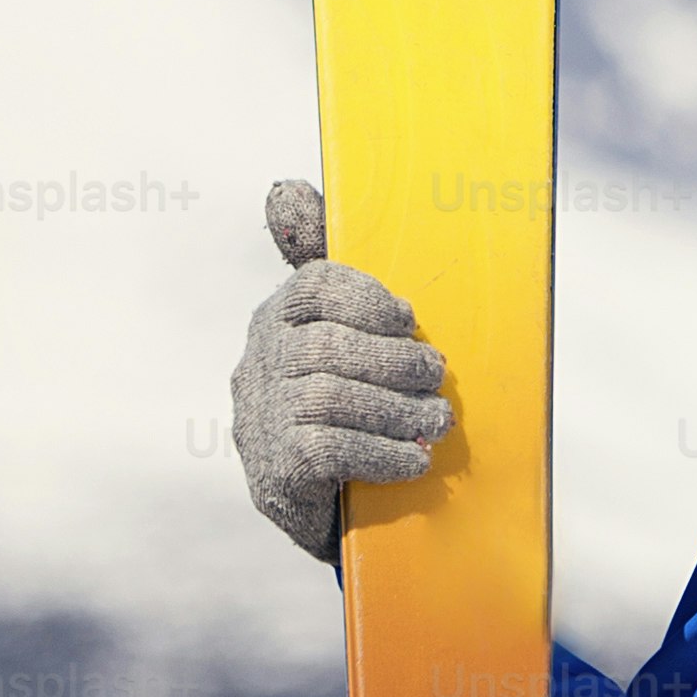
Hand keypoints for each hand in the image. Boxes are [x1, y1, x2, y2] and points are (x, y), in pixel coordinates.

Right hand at [231, 178, 452, 563]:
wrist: (336, 506)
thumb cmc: (352, 401)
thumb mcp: (350, 331)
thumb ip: (329, 265)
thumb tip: (283, 189)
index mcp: (278, 320)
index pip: (312, 286)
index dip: (365, 298)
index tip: (406, 318)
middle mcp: (259, 366)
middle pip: (329, 347)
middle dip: (395, 361)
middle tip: (437, 377)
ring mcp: (260, 421)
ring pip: (332, 398)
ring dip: (398, 409)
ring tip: (437, 420)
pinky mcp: (274, 472)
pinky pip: (330, 449)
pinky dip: (384, 452)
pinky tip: (414, 459)